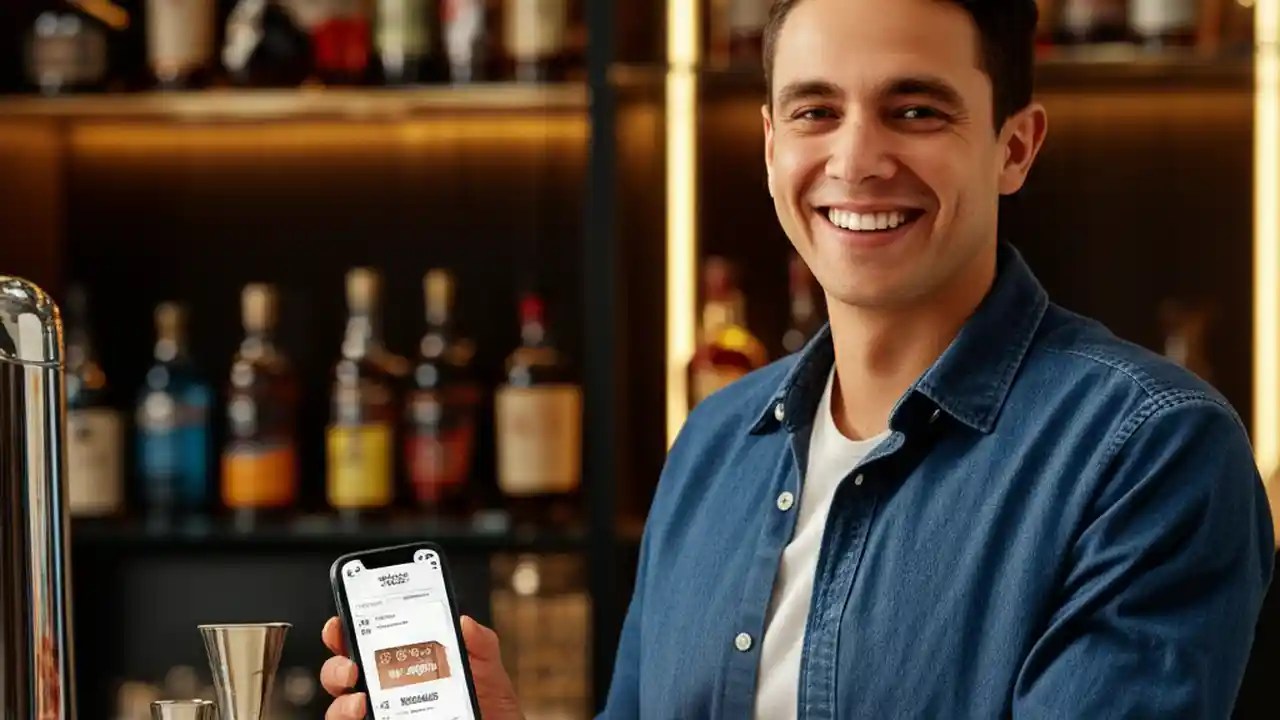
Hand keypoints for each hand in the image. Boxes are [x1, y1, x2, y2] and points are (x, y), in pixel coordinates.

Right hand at [320, 615, 524, 719]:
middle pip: (342, 674)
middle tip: (351, 668)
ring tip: (360, 703)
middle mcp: (386, 688)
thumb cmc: (489, 702)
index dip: (343, 629)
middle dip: (337, 668)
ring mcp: (384, 713)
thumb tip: (464, 622)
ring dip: (341, 705)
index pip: (364, 640)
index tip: (339, 624)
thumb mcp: (487, 667)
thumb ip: (479, 642)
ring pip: (341, 709)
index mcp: (404, 660)